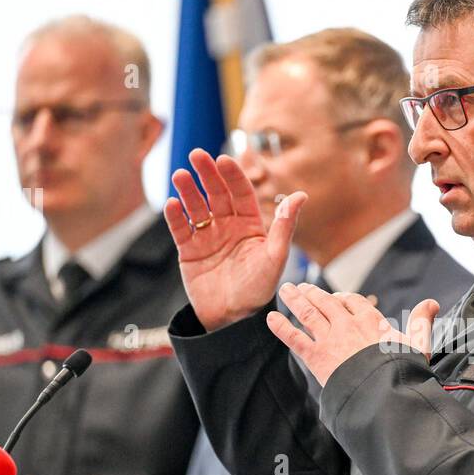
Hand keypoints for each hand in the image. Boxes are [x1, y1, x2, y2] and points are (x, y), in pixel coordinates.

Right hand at [163, 148, 308, 331]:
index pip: (240, 193)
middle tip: (196, 154)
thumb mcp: (275, 257)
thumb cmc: (258, 290)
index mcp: (250, 225)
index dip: (232, 176)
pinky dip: (175, 216)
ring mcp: (207, 237)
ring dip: (188, 190)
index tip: (224, 159)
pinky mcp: (189, 251)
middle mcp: (228, 227)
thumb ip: (284, 226)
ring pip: (196, 207)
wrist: (233, 319)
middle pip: (215, 194)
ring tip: (180, 175)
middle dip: (206, 174)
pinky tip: (172, 204)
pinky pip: (181, 229)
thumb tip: (301, 195)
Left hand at [268, 283, 440, 386]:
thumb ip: (422, 322)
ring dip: (295, 300)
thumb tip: (431, 302)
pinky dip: (281, 327)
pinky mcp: (316, 356)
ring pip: (309, 313)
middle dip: (313, 293)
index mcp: (371, 320)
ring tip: (286, 290)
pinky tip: (270, 318)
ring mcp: (330, 339)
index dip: (344, 298)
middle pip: (327, 302)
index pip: (354, 301)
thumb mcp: (418, 344)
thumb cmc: (402, 371)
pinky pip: (294, 338)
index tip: (338, 297)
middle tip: (302, 287)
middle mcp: (347, 324)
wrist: (383, 391)